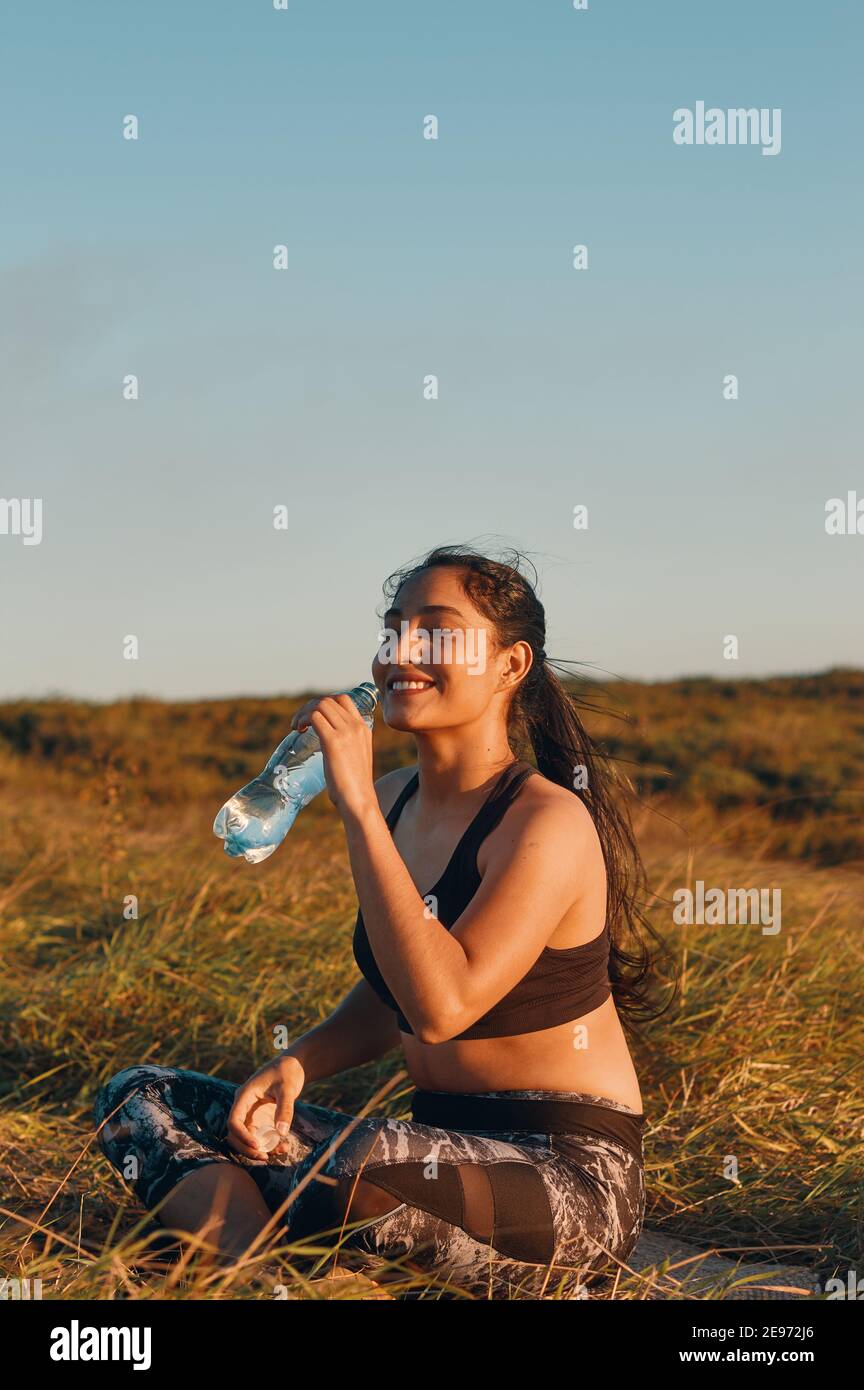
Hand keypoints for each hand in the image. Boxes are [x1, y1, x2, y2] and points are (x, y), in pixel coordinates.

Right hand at [227, 1054, 304, 1159]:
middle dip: (247, 1148)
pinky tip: (284, 1146)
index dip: (242, 1136)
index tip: (257, 1145)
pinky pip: (259, 1137)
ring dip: (259, 1149)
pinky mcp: (260, 1120)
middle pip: (235, 1134)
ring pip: (246, 1139)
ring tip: (280, 1151)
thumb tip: (281, 1133)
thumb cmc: (287, 1072)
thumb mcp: (288, 1089)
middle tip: (265, 1157)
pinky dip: (269, 1145)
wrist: (292, 1066)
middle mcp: (244, 1107)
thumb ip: (285, 1109)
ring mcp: (251, 1115)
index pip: (234, 1121)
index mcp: (244, 1096)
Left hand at [300, 694, 376, 820]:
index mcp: (363, 728)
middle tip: (299, 723)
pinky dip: (302, 718)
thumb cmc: (353, 786)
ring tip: (296, 726)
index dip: (324, 703)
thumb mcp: (354, 758)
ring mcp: (346, 732)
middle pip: (328, 700)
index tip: (312, 716)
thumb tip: (328, 747)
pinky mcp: (333, 741)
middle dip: (309, 707)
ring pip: (320, 705)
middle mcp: (356, 726)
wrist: (359, 800)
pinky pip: (314, 716)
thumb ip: (346, 746)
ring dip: (303, 711)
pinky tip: (297, 729)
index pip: (343, 699)